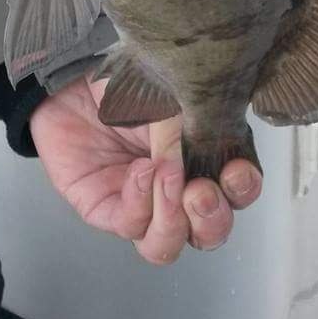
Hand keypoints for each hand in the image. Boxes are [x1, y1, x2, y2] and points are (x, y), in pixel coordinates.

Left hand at [30, 74, 262, 264]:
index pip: (236, 191)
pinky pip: (130, 225)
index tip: (235, 172)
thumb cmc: (127, 80)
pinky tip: (139, 171)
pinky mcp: (107, 208)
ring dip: (174, 221)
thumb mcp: (168, 100)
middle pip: (209, 230)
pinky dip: (139, 202)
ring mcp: (141, 201)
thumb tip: (191, 173)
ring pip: (169, 243)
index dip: (242, 190)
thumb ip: (184, 137)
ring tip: (166, 179)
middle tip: (200, 192)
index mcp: (203, 156)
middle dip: (212, 219)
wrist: (74, 75)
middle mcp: (176, 187)